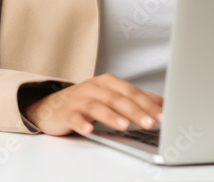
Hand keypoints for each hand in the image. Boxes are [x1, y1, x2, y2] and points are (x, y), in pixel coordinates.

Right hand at [24, 73, 163, 136]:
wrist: (51, 106)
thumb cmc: (86, 101)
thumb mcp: (111, 96)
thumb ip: (135, 99)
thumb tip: (162, 104)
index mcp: (108, 82)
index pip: (131, 92)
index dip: (148, 103)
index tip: (162, 115)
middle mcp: (94, 88)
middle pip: (117, 99)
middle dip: (135, 111)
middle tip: (150, 122)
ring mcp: (79, 99)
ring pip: (97, 107)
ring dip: (111, 117)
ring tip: (125, 126)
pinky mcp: (65, 112)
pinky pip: (74, 117)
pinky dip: (81, 123)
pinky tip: (89, 130)